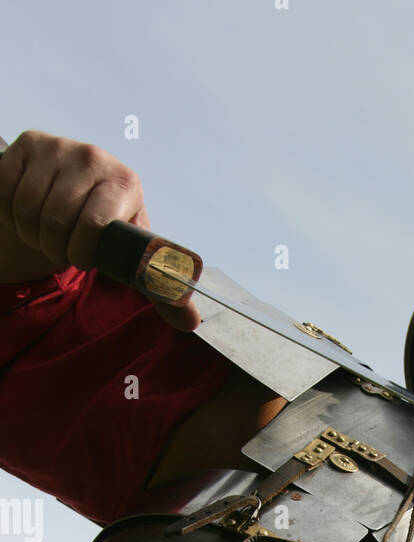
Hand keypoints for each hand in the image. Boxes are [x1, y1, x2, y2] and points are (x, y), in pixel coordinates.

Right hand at [0, 131, 199, 329]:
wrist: (69, 198)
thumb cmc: (104, 232)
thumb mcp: (131, 256)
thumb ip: (157, 288)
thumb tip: (190, 322)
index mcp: (125, 182)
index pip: (95, 225)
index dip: (81, 252)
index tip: (80, 260)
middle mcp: (93, 157)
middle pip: (56, 220)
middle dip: (54, 248)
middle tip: (62, 251)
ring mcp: (57, 146)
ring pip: (27, 208)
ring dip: (32, 234)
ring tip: (47, 235)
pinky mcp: (26, 142)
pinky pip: (5, 191)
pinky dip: (10, 213)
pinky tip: (28, 214)